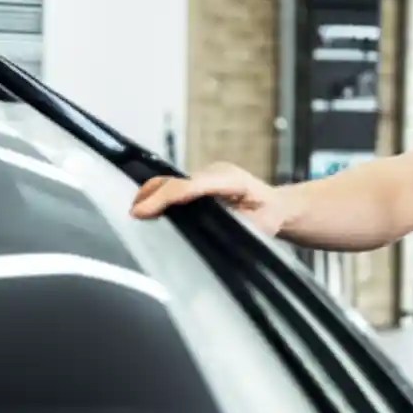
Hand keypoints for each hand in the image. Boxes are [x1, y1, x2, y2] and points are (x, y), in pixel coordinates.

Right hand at [130, 161, 288, 235]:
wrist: (280, 207)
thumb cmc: (271, 220)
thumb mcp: (259, 228)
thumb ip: (237, 229)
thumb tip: (209, 239)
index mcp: (232, 182)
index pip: (191, 186)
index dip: (165, 197)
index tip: (142, 212)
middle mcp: (218, 173)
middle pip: (176, 180)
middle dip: (151, 194)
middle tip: (132, 216)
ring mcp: (209, 175)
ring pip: (173, 181)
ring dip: (152, 194)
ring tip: (135, 214)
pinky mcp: (203, 182)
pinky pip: (176, 185)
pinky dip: (160, 195)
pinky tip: (147, 209)